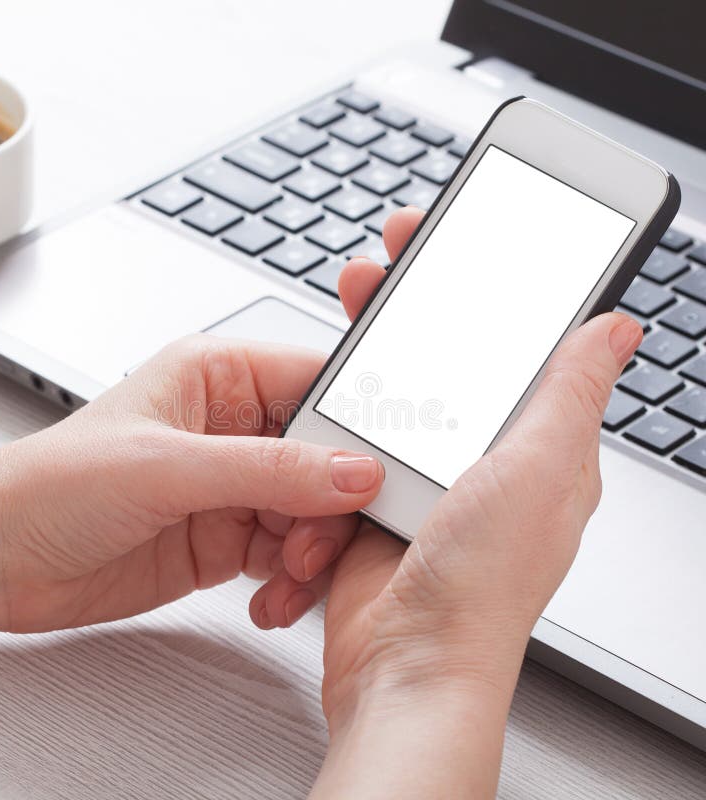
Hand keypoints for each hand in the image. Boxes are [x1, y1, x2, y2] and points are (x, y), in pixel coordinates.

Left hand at [0, 336, 384, 632]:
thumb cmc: (54, 483)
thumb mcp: (170, 468)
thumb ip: (270, 470)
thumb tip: (354, 471)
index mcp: (223, 378)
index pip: (319, 388)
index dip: (355, 429)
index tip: (376, 474)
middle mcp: (236, 428)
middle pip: (329, 460)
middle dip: (332, 507)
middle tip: (310, 543)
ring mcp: (235, 485)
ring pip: (315, 513)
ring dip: (312, 552)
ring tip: (285, 578)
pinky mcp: (228, 535)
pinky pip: (289, 555)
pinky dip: (291, 582)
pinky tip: (269, 598)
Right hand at [249, 208, 642, 797]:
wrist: (405, 663)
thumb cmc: (480, 586)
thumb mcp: (537, 470)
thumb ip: (569, 394)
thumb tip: (615, 330)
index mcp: (530, 445)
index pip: (507, 345)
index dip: (477, 289)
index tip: (443, 245)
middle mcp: (475, 459)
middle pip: (435, 363)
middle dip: (400, 316)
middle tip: (372, 279)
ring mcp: (418, 479)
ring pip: (382, 401)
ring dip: (354, 378)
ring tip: (335, 349)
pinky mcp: (369, 499)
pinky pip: (343, 450)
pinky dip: (328, 439)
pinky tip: (319, 421)